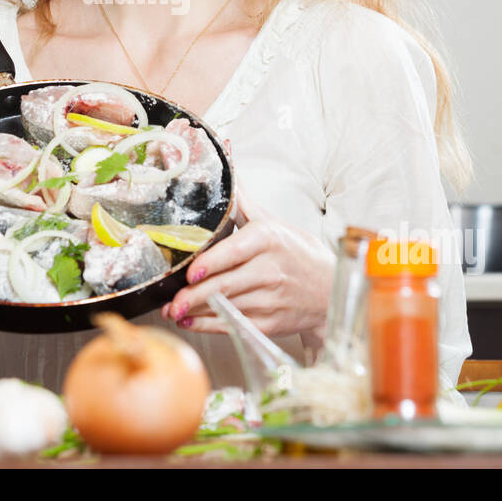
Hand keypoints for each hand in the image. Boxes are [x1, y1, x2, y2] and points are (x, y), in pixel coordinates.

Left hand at [160, 191, 334, 337]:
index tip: (190, 272)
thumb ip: (244, 204)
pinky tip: (190, 321)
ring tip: (172, 310)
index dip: (210, 264)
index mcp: (268, 240)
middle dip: (194, 296)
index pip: (235, 252)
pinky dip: (208, 326)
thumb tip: (225, 174)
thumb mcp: (275, 224)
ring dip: (195, 312)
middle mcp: (270, 270)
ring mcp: (270, 300)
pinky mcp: (269, 324)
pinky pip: (233, 326)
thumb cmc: (298, 253)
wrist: (330, 290)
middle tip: (171, 300)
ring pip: (226, 307)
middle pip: (226, 285)